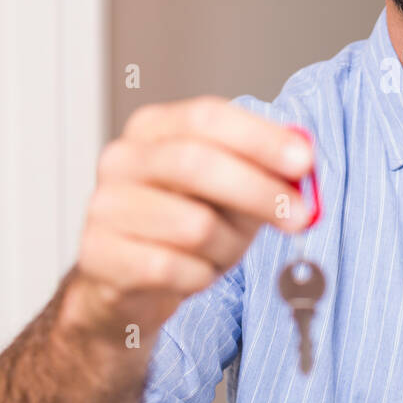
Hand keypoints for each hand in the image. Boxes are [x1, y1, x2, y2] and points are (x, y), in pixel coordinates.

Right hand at [60, 96, 314, 341]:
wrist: (127, 286)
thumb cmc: (184, 227)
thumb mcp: (232, 193)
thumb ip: (265, 173)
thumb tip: (303, 167)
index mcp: (153, 128)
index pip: (207, 116)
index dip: (260, 138)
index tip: (304, 161)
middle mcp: (121, 159)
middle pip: (196, 163)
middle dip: (258, 190)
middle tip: (299, 215)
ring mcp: (103, 207)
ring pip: (193, 225)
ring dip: (227, 247)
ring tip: (221, 253)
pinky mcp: (98, 255)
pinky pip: (174, 269)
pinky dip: (200, 278)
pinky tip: (193, 274)